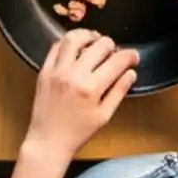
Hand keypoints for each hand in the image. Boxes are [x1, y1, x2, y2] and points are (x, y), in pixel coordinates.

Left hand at [23, 29, 138, 160]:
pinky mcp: (44, 71)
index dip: (130, 55)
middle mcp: (74, 75)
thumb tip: (131, 73)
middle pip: (98, 45)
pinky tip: (76, 47)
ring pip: (74, 38)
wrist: (48, 141)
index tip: (133, 56)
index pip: (117, 61)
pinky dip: (68, 42)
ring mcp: (57, 71)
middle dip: (111, 45)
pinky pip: (56, 47)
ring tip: (95, 41)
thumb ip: (119, 91)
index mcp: (91, 88)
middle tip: (114, 51)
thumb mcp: (104, 116)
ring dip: (88, 36)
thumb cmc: (77, 132)